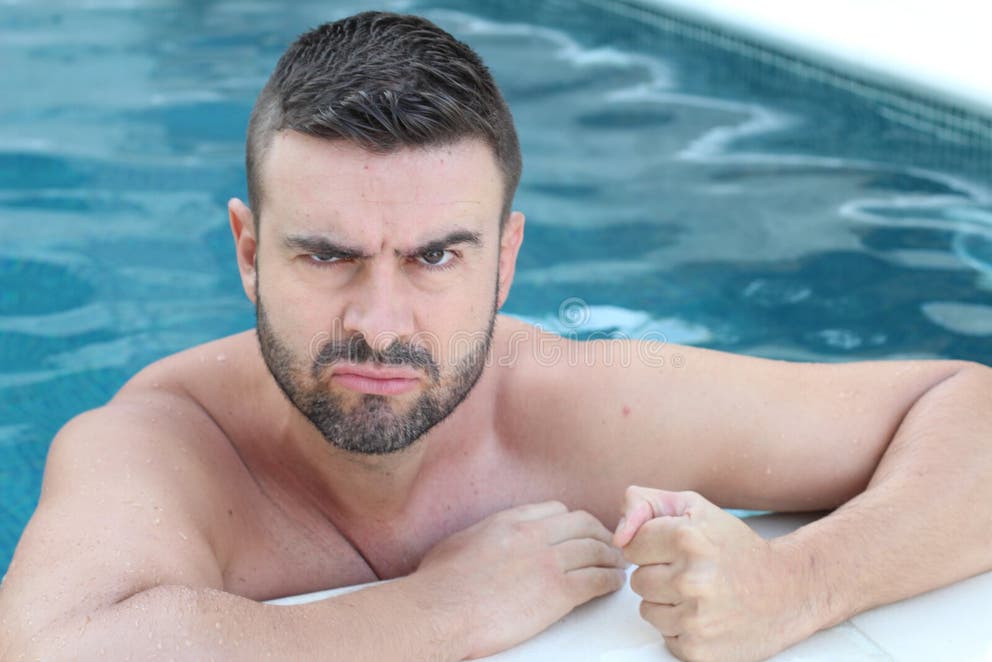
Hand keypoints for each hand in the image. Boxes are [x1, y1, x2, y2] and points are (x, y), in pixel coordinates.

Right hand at [411, 501, 626, 658]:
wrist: (439, 610)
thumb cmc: (438, 584)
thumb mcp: (460, 542)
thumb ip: (483, 535)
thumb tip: (485, 542)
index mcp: (509, 521)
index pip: (555, 510)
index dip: (573, 521)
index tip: (580, 532)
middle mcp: (532, 535)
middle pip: (582, 525)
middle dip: (600, 534)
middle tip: (608, 546)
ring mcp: (547, 562)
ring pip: (595, 550)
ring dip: (611, 558)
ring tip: (617, 566)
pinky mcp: (556, 593)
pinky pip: (596, 580)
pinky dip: (609, 581)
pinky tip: (614, 585)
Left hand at [614, 487, 804, 661]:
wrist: (788, 590)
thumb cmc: (735, 547)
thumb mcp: (693, 507)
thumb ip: (645, 504)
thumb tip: (617, 536)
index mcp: (687, 538)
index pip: (630, 546)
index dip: (652, 546)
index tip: (677, 549)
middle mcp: (690, 579)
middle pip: (637, 580)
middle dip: (659, 575)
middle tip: (692, 572)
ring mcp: (695, 618)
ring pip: (647, 610)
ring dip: (668, 603)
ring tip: (701, 594)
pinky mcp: (698, 649)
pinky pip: (665, 637)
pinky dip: (681, 628)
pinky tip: (706, 616)